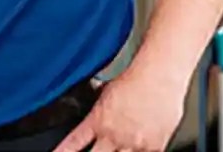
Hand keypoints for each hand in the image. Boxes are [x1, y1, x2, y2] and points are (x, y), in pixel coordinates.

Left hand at [52, 71, 184, 151]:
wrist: (159, 77)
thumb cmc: (135, 79)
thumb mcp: (107, 92)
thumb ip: (100, 106)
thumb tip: (95, 104)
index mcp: (98, 121)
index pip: (74, 142)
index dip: (63, 151)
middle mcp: (114, 135)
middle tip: (95, 151)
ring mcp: (135, 143)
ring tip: (116, 149)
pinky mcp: (155, 146)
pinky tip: (137, 149)